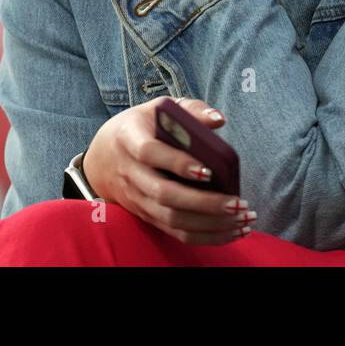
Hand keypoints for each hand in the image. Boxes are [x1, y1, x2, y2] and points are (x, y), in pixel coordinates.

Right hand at [82, 96, 254, 244]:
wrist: (103, 157)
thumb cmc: (143, 127)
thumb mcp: (160, 108)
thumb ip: (191, 110)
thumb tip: (219, 120)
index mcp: (130, 138)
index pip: (150, 153)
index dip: (177, 163)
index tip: (207, 170)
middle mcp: (130, 172)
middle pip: (163, 194)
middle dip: (203, 203)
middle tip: (236, 203)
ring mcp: (136, 198)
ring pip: (171, 218)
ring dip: (209, 224)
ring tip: (241, 218)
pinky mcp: (146, 216)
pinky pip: (175, 232)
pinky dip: (205, 236)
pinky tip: (231, 231)